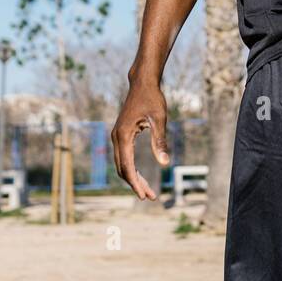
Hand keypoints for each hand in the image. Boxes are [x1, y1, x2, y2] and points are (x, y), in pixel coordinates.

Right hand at [111, 74, 170, 200]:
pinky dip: (131, 168)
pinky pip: (123, 157)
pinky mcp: (121, 134)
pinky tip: (141, 175)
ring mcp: (117, 136)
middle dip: (135, 184)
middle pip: (122, 168)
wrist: (142, 83)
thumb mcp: (159, 119)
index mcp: (123, 135)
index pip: (127, 166)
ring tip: (147, 190)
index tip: (145, 196)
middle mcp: (116, 137)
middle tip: (150, 197)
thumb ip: (160, 141)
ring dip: (133, 178)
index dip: (136, 183)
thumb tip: (165, 163)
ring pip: (121, 164)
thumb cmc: (152, 99)